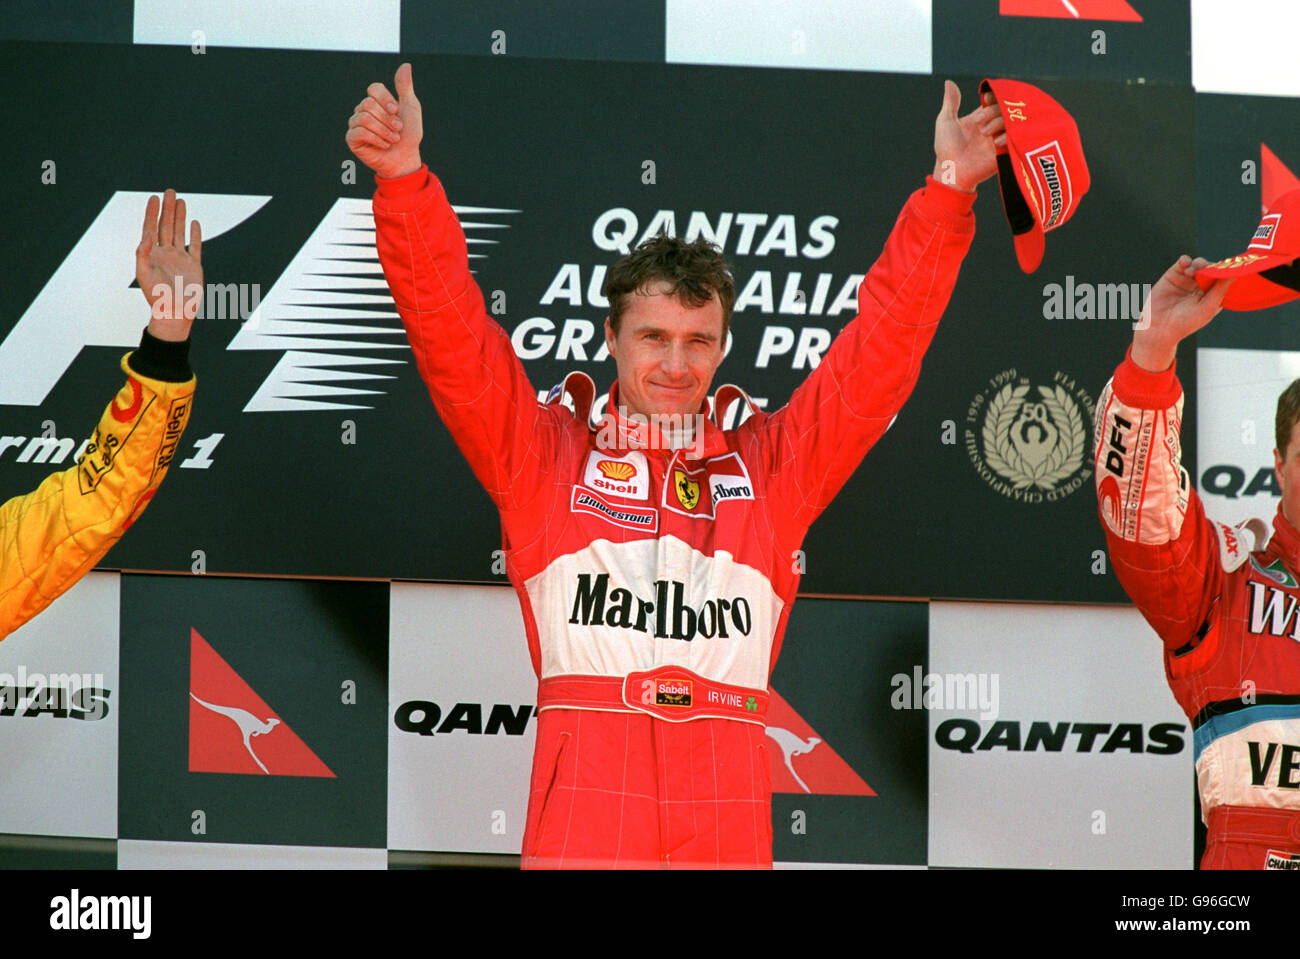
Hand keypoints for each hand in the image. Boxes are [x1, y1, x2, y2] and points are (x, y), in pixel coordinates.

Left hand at [137, 189, 202, 341]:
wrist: (175, 312)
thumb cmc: (157, 296)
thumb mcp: (144, 274)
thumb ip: (142, 254)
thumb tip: (146, 236)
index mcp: (152, 254)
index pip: (151, 228)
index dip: (152, 212)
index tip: (154, 198)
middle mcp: (166, 253)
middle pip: (166, 225)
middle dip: (168, 208)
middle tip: (170, 192)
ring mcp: (180, 258)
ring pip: (179, 232)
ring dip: (180, 217)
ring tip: (181, 201)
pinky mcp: (194, 265)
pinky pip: (195, 246)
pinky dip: (195, 234)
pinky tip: (194, 223)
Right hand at [346, 62, 423, 178]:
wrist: (406, 158)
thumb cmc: (408, 134)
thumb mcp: (410, 107)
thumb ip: (405, 87)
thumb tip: (406, 65)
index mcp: (375, 101)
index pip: (373, 88)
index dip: (386, 99)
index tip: (396, 111)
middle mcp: (363, 110)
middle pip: (369, 104)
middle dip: (388, 119)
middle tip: (397, 130)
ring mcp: (355, 124)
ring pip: (365, 118)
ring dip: (384, 131)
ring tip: (393, 140)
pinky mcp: (352, 139)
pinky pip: (359, 132)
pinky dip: (376, 139)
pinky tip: (384, 146)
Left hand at [932, 80, 1005, 193]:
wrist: (951, 172)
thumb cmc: (946, 149)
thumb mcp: (946, 121)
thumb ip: (950, 102)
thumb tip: (948, 82)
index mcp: (980, 117)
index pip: (994, 100)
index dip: (993, 97)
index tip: (985, 100)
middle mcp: (992, 126)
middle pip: (1004, 108)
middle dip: (993, 111)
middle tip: (979, 123)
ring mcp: (999, 138)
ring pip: (1011, 120)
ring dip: (999, 123)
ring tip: (985, 134)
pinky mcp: (1004, 151)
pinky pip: (1015, 138)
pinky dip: (1007, 137)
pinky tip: (995, 143)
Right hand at [1130, 256, 1233, 372]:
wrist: (1159, 328)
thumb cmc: (1185, 323)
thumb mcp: (1208, 307)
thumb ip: (1221, 290)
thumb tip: (1236, 273)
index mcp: (1212, 294)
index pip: (1223, 278)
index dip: (1225, 271)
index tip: (1227, 268)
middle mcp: (1200, 286)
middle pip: (1211, 268)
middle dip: (1211, 266)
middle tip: (1207, 269)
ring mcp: (1187, 280)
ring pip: (1198, 264)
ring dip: (1198, 264)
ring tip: (1192, 272)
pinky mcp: (1173, 275)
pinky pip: (1182, 262)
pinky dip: (1185, 260)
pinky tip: (1185, 264)